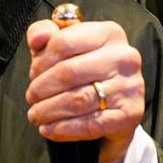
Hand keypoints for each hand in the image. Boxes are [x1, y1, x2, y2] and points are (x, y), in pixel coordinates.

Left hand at [25, 17, 144, 162]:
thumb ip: (45, 33)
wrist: (116, 107)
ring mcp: (131, 86)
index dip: (40, 62)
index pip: (63, 43)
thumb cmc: (85, 72)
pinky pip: (90, 124)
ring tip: (35, 115)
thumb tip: (37, 38)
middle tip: (31, 98)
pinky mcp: (131, 114)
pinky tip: (48, 129)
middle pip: (69, 72)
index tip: (33, 74)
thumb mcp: (64, 47)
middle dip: (42, 88)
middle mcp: (124, 57)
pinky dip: (63, 129)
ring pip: (77, 100)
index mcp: (109, 33)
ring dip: (48, 110)